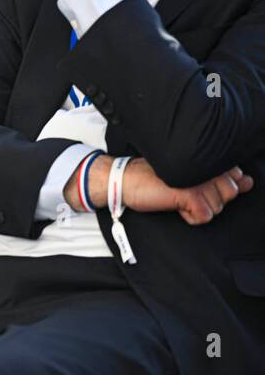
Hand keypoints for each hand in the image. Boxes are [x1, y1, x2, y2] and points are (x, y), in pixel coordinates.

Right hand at [66, 155, 252, 224]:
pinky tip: (176, 206)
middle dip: (211, 199)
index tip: (197, 185)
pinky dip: (189, 217)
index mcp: (208, 158)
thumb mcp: (191, 175)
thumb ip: (223, 177)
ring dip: (198, 208)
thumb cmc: (155, 178)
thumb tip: (249, 181)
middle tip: (186, 191)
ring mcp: (199, 179)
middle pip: (230, 194)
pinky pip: (204, 216)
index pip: (235, 178)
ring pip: (218, 207)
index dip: (218, 188)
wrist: (126, 180)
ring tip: (179, 196)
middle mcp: (206, 166)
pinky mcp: (189, 194)